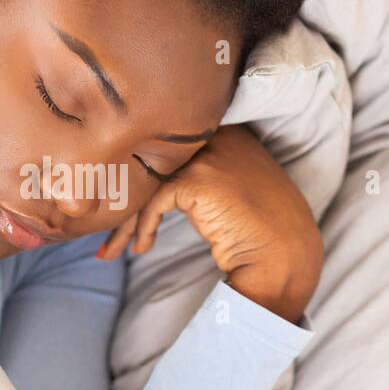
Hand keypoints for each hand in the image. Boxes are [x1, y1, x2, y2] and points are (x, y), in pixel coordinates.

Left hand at [97, 124, 322, 323]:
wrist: (285, 258)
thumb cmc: (257, 230)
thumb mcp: (227, 190)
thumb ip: (195, 175)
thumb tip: (145, 187)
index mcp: (225, 132)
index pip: (164, 149)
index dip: (136, 180)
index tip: (118, 208)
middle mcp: (217, 135)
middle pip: (150, 163)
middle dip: (120, 201)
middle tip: (103, 236)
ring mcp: (209, 155)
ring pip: (146, 182)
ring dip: (123, 221)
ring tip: (108, 252)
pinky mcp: (200, 179)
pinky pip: (154, 202)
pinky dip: (144, 227)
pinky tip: (142, 248)